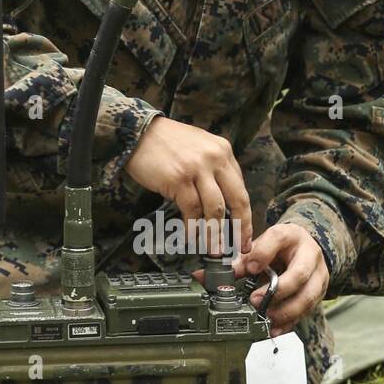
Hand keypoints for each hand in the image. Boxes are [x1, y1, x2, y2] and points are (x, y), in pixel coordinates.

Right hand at [124, 117, 252, 254]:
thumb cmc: (165, 143)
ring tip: (214, 251)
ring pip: (215, 209)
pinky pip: (192, 210)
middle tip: (239, 248)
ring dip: (215, 234)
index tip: (245, 235)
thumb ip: (213, 169)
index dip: (246, 216)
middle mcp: (215, 158)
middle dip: (241, 228)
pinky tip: (191, 237)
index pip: (241, 188)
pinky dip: (193, 227)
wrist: (137, 132)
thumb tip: (222, 200)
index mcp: (223, 151)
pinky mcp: (179, 179)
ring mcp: (198, 168)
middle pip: (237, 200)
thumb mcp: (199, 148)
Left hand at [234, 223, 329, 335]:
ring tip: (267, 317)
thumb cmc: (282, 249)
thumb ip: (243, 260)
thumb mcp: (263, 247)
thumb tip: (218, 275)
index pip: (278, 238)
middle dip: (277, 290)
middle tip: (256, 300)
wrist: (305, 252)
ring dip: (285, 311)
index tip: (250, 268)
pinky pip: (307, 311)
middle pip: (299, 273)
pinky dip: (290, 322)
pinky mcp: (319, 294)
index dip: (263, 254)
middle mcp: (309, 254)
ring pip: (307, 296)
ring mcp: (318, 275)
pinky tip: (275, 328)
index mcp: (291, 236)